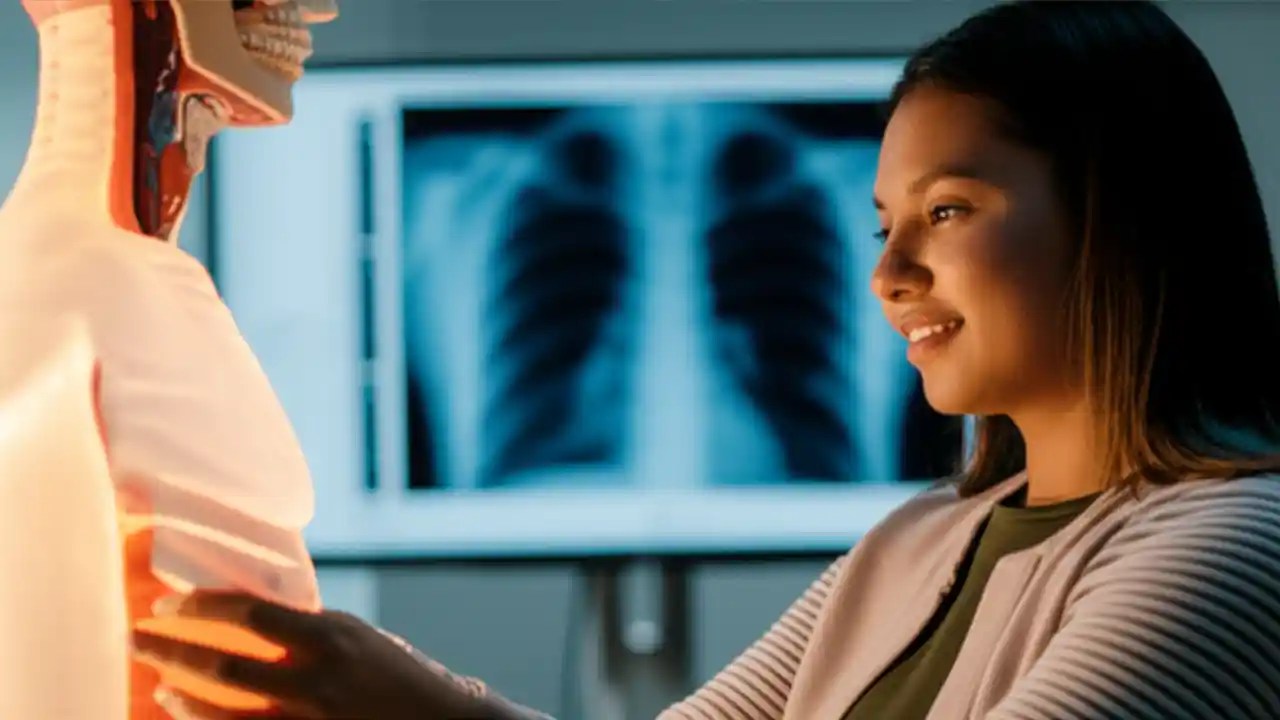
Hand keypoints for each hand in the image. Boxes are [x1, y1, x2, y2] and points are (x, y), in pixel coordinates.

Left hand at [130, 591, 504, 719]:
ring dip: (183, 699)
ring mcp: (312, 719)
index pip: (252, 612)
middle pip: (223, 664)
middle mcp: (318, 678)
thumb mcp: (360, 642)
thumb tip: (257, 620)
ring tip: (160, 687)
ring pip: (224, 714)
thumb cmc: (403, 680)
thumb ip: (312, 635)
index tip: (166, 602)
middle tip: (137, 639)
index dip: (201, 606)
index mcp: (333, 636)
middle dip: (170, 651)